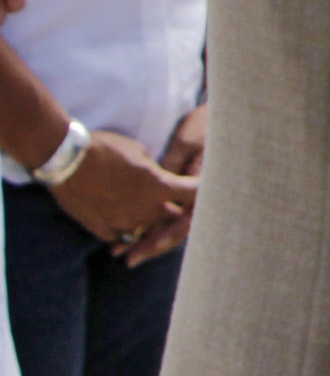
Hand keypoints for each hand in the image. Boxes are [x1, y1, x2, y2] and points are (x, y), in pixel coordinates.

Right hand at [49, 127, 196, 263]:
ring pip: (147, 230)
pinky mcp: (101, 229)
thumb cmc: (107, 149)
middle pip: (171, 217)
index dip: (202, 191)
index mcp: (159, 187)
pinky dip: (125, 231)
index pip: (193, 194)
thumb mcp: (140, 153)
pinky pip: (120, 236)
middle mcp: (144, 210)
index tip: (206, 189)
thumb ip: (154, 172)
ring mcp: (122, 223)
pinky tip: (123, 222)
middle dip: (176, 211)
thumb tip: (156, 179)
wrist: (68, 160)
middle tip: (176, 205)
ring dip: (151, 223)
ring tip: (147, 214)